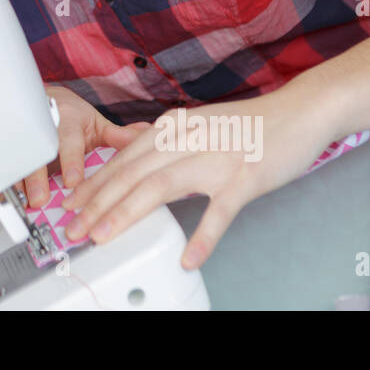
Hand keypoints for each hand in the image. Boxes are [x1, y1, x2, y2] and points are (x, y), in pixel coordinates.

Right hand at [0, 86, 144, 211]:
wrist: (38, 99)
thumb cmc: (68, 116)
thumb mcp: (95, 123)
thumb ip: (119, 137)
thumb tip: (150, 137)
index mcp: (67, 119)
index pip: (69, 140)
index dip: (70, 161)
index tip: (72, 182)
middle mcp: (42, 125)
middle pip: (36, 150)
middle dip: (36, 176)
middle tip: (39, 200)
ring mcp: (21, 134)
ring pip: (15, 156)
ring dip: (16, 180)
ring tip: (19, 202)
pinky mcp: (7, 145)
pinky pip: (0, 163)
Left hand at [59, 93, 332, 269]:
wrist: (299, 112)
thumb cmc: (249, 124)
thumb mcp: (197, 125)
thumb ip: (166, 141)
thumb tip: (136, 156)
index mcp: (173, 128)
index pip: (122, 158)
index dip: (93, 183)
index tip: (70, 204)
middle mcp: (187, 139)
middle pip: (131, 173)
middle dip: (96, 203)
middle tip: (73, 227)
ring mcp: (215, 158)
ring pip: (160, 187)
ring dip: (126, 213)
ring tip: (103, 237)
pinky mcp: (244, 177)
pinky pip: (219, 211)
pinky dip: (202, 236)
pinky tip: (187, 257)